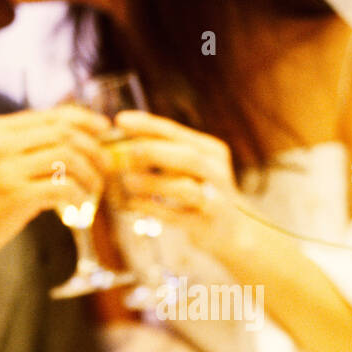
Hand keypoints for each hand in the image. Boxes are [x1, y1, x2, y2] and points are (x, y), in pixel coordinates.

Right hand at [0, 105, 110, 294]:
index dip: (85, 121)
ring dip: (90, 174)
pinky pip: (62, 187)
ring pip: (68, 156)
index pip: (52, 114)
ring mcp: (6, 169)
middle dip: (94, 148)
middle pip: (65, 131)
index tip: (103, 132)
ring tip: (93, 190)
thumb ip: (10, 151)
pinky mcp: (13, 197)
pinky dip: (78, 196)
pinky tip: (77, 208)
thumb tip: (53, 150)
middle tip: (106, 166)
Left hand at [108, 110, 245, 250]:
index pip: (176, 132)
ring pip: (184, 188)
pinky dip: (152, 208)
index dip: (148, 125)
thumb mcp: (190, 168)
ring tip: (128, 182)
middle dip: (153, 152)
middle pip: (187, 156)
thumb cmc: (201, 194)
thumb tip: (123, 143)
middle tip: (126, 152)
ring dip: (152, 183)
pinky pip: (176, 216)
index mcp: (211, 150)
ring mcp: (215, 199)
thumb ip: (165, 154)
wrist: (232, 231)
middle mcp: (217, 172)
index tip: (120, 120)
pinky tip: (132, 204)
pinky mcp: (207, 225)